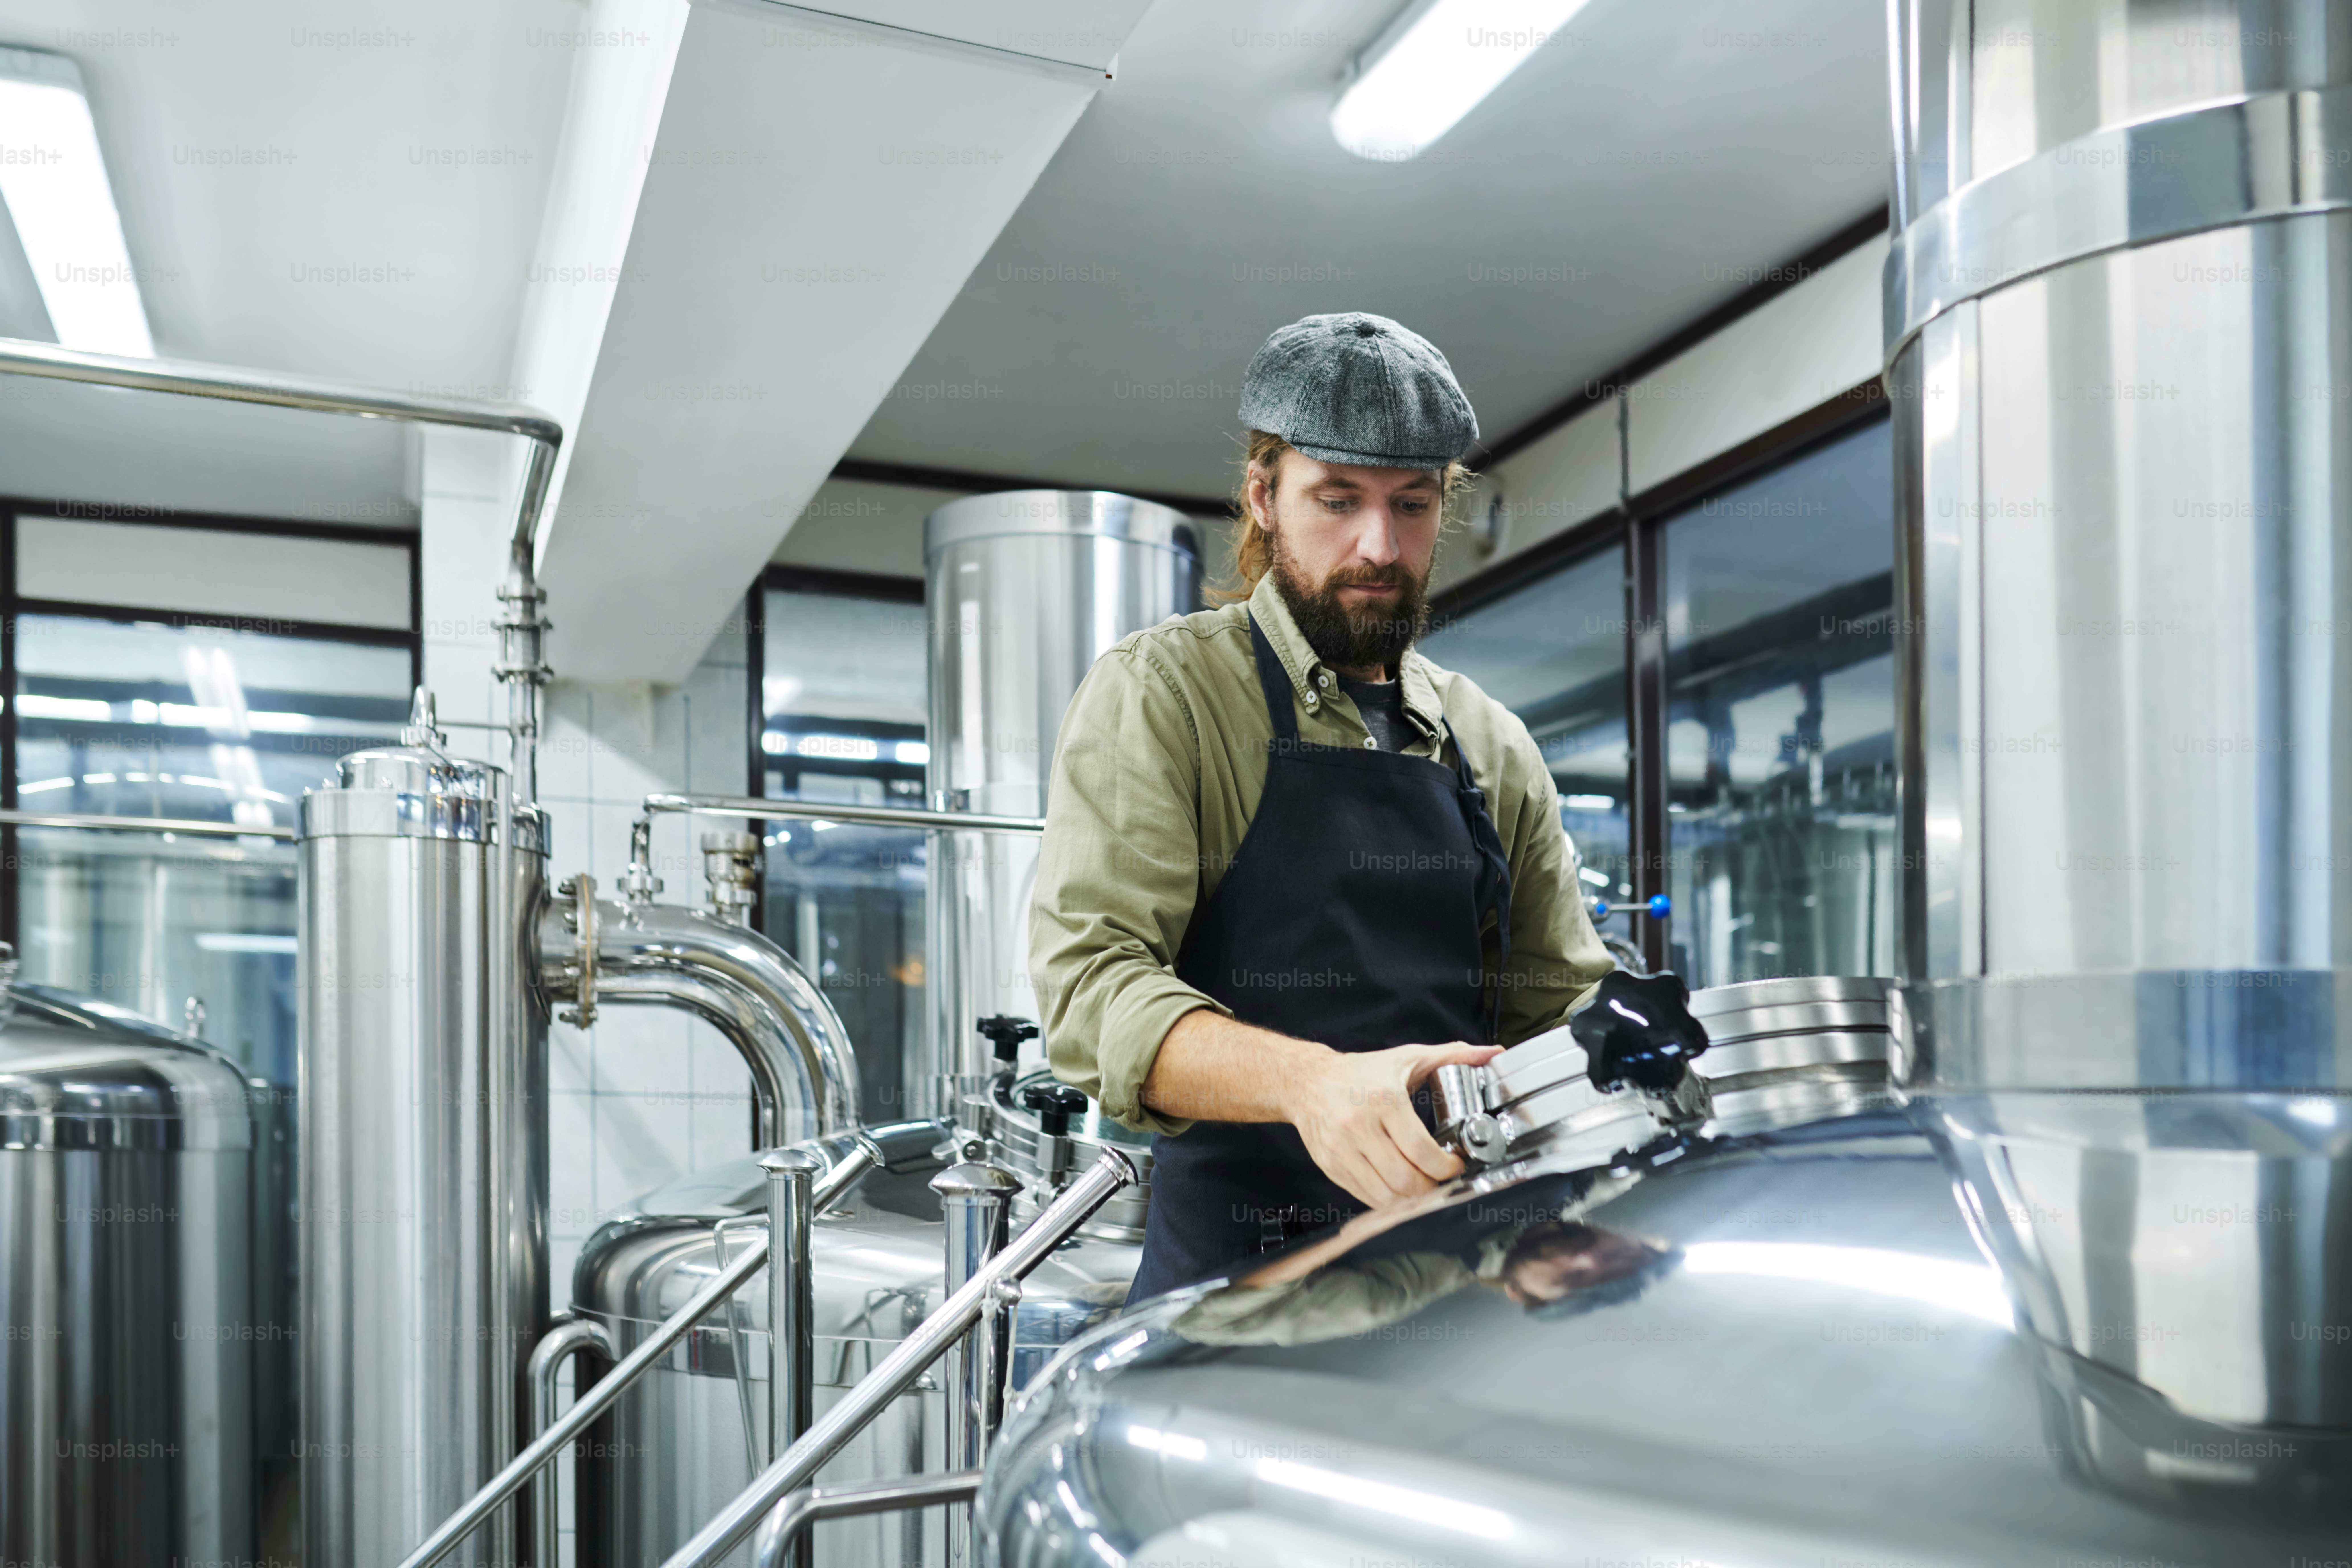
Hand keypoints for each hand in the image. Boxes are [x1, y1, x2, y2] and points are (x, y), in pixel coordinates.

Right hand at [1287, 1042, 1501, 1208]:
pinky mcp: (1330, 1166)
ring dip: (1411, 1199)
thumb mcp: (1408, 1058)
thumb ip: (1453, 1055)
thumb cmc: (1362, 1072)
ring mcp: (1341, 1150)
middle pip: (1404, 1179)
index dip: (1445, 1167)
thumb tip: (1492, 1052)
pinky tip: (1399, 1188)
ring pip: (1385, 1195)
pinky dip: (1388, 1201)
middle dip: (1431, 1186)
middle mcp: (1358, 1126)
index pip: (1420, 1151)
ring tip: (1423, 1185)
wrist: (1308, 1081)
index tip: (1455, 1163)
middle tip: (1441, 1178)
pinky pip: (1365, 1197)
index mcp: (1383, 1100)